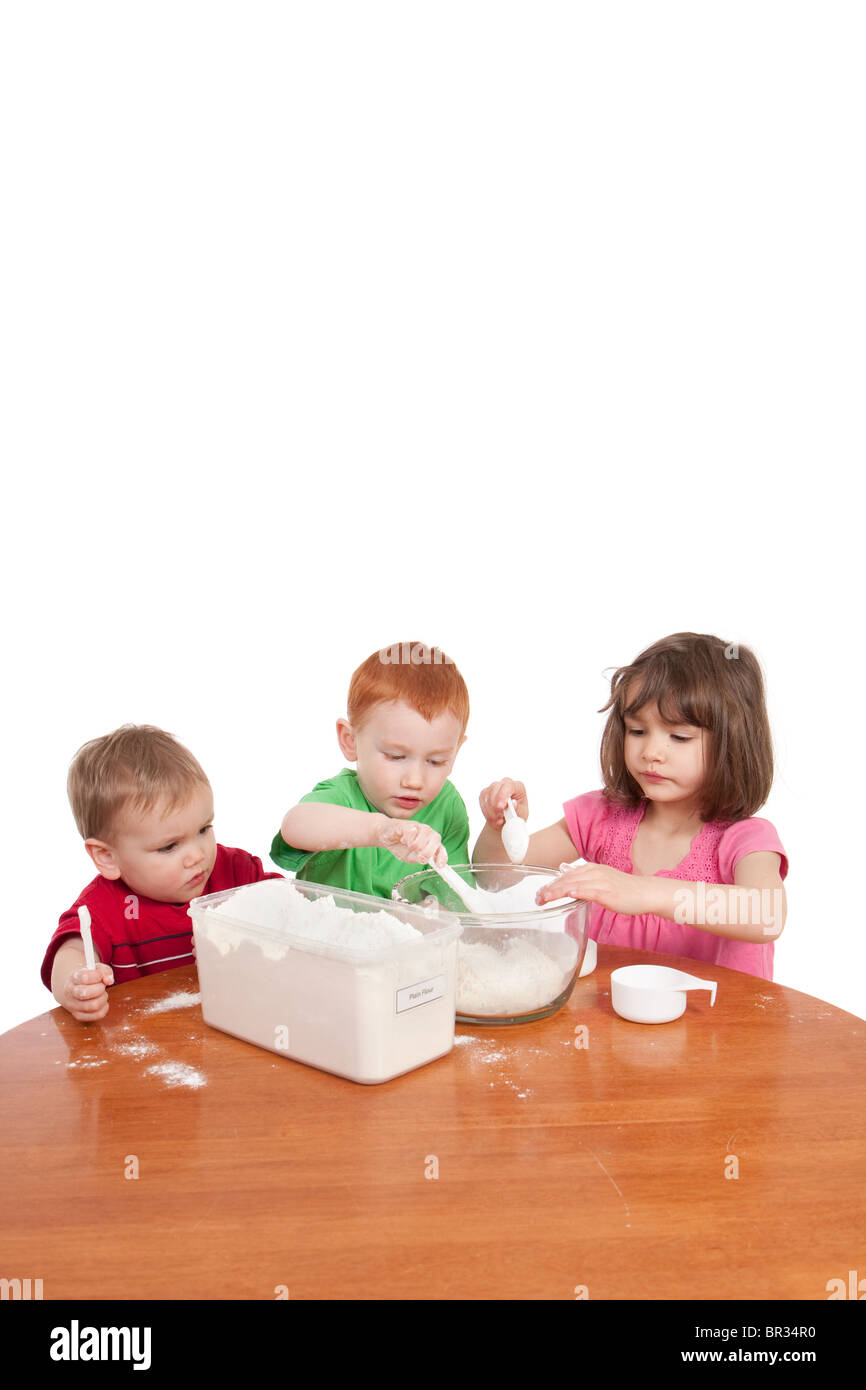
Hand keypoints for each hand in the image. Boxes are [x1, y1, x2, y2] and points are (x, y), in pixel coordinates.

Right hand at [61, 964, 114, 1022]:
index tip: (100, 976)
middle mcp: (70, 992)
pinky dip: (104, 1008)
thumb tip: (109, 981)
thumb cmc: (87, 977)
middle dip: (99, 989)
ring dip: (103, 999)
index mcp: (73, 977)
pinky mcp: (78, 1015)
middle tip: (101, 986)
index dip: (98, 976)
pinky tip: (102, 1002)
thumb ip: (104, 971)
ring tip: (101, 994)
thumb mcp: (95, 968)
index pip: (85, 978)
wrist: (73, 986)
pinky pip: (97, 1015)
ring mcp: (72, 1005)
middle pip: (85, 993)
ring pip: (93, 1006)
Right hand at [375, 818, 445, 866]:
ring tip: (408, 846)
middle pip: (436, 840)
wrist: (385, 836)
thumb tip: (426, 860)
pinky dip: (407, 839)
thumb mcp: (410, 857)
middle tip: (419, 857)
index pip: (441, 848)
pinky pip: (412, 831)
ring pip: (425, 835)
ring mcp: (419, 827)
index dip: (442, 857)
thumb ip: (419, 858)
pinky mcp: (408, 824)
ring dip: (416, 845)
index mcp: (431, 842)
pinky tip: (403, 840)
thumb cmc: (400, 846)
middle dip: (428, 851)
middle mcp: (428, 833)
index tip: (439, 865)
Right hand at [479, 778, 527, 827]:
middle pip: (495, 789)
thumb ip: (518, 809)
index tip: (500, 807)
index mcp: (517, 786)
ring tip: (498, 820)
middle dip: (494, 805)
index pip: (508, 786)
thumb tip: (514, 803)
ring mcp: (494, 786)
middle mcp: (505, 783)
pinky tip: (493, 818)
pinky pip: (482, 801)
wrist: (508, 819)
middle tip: (499, 818)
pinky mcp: (485, 792)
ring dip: (491, 811)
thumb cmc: (517, 814)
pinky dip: (486, 812)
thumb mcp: (521, 814)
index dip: (502, 796)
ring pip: (487, 796)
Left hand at [536, 862, 651, 915]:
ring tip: (545, 898)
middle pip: (567, 879)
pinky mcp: (608, 892)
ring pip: (575, 884)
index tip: (539, 893)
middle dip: (550, 889)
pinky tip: (570, 894)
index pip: (565, 875)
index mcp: (591, 869)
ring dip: (558, 891)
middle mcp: (594, 872)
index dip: (551, 884)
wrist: (645, 892)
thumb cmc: (623, 889)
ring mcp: (601, 882)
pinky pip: (591, 891)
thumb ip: (581, 875)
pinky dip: (579, 891)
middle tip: (537, 898)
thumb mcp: (600, 878)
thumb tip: (563, 869)